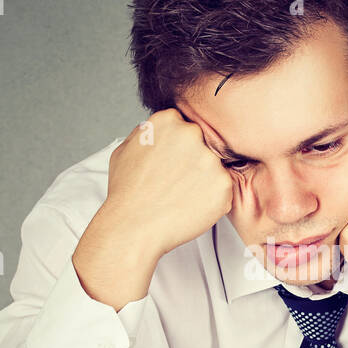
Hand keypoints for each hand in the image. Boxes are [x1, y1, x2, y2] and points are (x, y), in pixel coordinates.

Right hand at [102, 108, 234, 256]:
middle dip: (194, 162)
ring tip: (181, 196)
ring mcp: (209, 158)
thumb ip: (146, 134)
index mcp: (167, 121)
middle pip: (203, 144)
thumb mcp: (124, 150)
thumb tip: (156, 132)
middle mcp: (191, 134)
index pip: (185, 127)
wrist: (133, 226)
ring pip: (214, 167)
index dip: (179, 148)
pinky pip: (223, 189)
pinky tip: (190, 206)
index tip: (172, 162)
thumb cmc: (127, 194)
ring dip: (204, 181)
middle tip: (177, 182)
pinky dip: (212, 199)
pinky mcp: (223, 183)